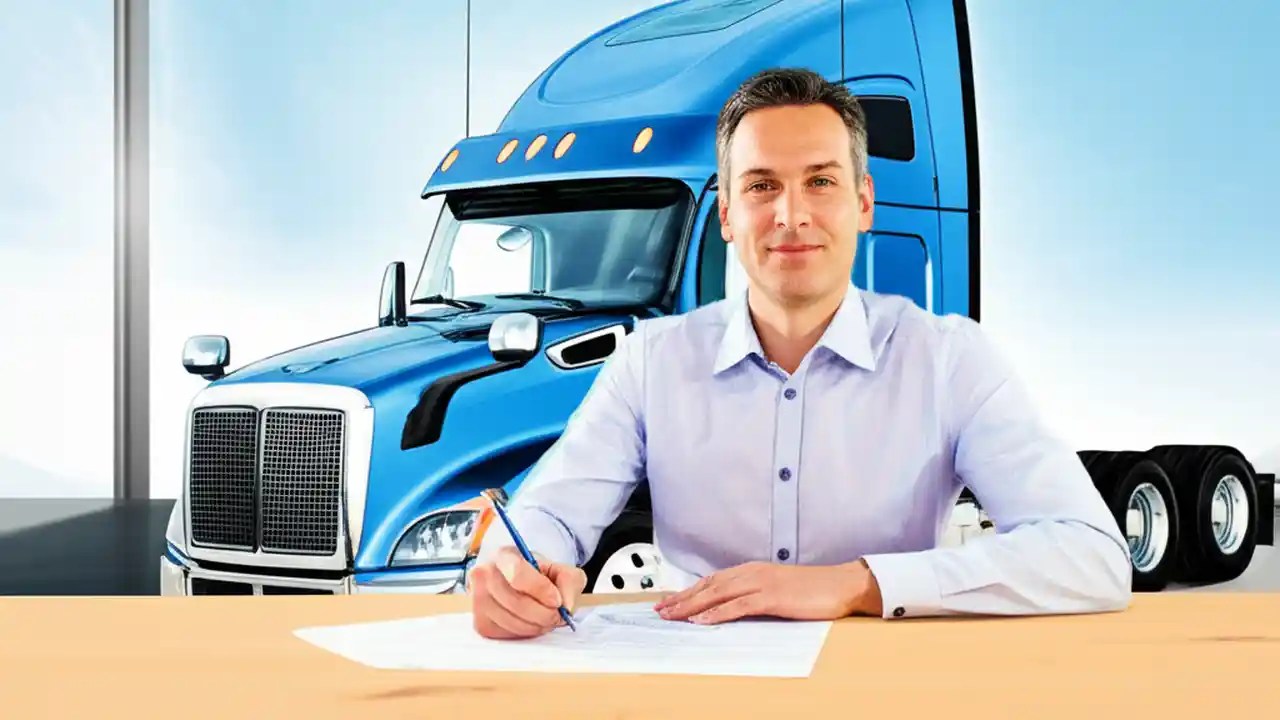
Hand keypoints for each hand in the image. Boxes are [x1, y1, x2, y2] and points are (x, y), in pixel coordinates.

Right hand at [466, 545, 586, 638]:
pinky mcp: (480, 623)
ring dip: (537, 625)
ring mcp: (478, 600)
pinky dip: (526, 633)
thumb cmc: (538, 576)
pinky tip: (531, 623)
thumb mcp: (560, 569)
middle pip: (517, 603)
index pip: (517, 574)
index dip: (540, 590)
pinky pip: (508, 634)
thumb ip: (570, 581)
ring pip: (513, 622)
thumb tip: (566, 606)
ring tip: (547, 618)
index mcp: (504, 555)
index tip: (557, 600)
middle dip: (545, 613)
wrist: (518, 584)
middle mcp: (484, 575)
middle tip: (559, 615)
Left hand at [653, 559, 881, 623]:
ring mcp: (762, 583)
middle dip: (681, 599)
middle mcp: (752, 572)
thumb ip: (754, 594)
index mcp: (752, 570)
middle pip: (708, 586)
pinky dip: (718, 613)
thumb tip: (730, 607)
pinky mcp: (773, 596)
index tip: (668, 602)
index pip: (712, 581)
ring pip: (717, 594)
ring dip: (691, 606)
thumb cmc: (812, 590)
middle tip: (659, 611)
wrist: (841, 585)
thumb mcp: (777, 590)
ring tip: (672, 616)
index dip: (688, 592)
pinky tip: (702, 621)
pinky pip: (739, 605)